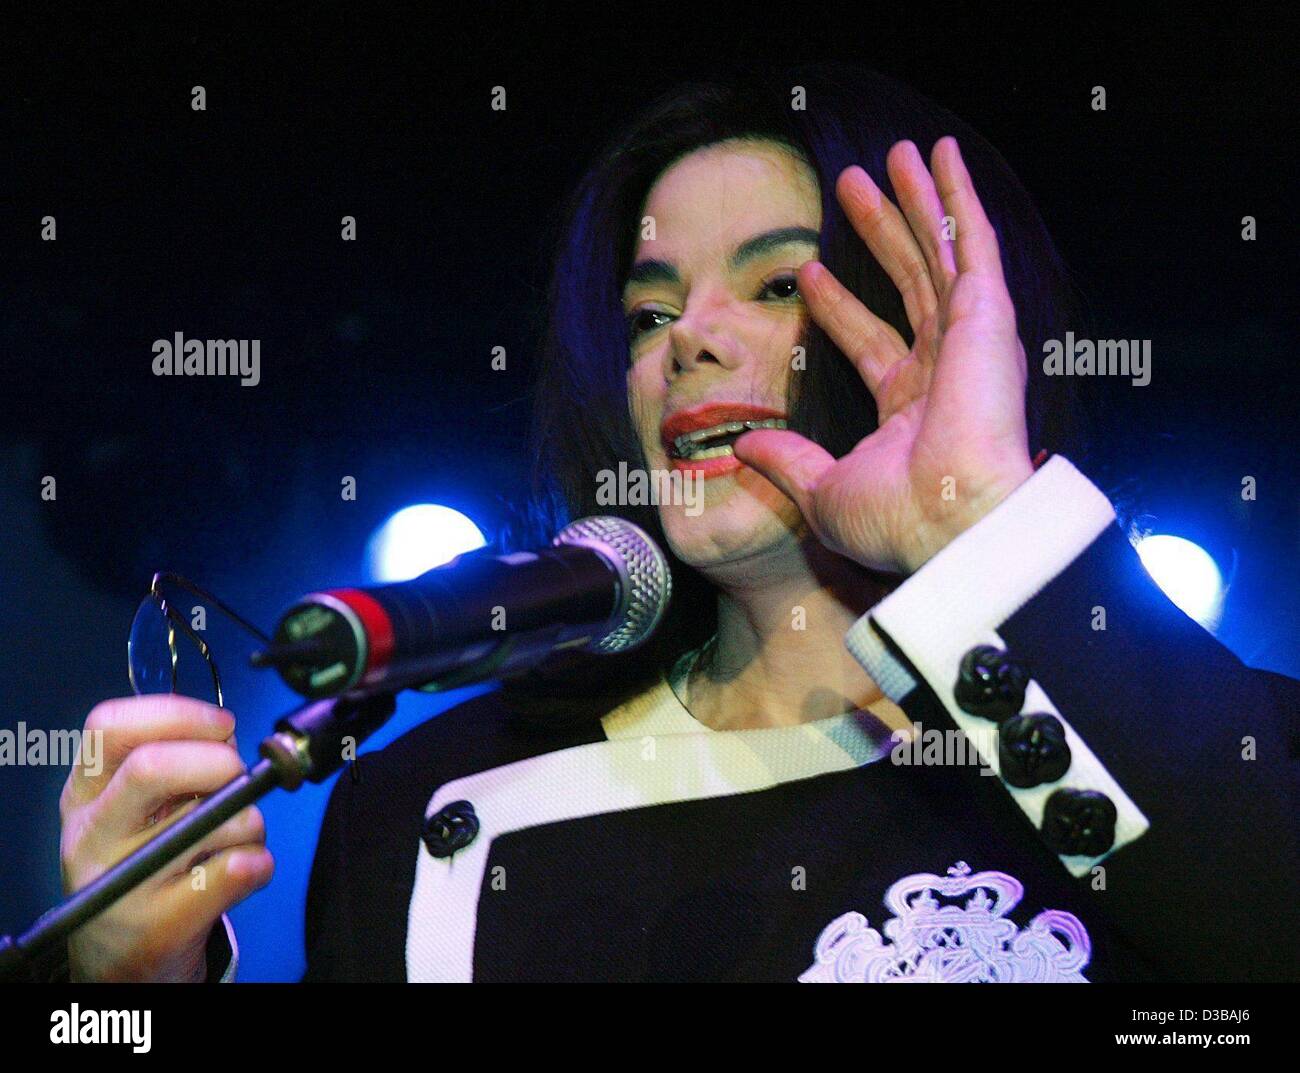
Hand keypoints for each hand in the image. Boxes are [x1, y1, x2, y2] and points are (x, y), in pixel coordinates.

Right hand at [59, 696, 273, 981]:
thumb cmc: (144, 868)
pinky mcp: (159, 927)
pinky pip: (236, 870)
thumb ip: (174, 762)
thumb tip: (226, 734)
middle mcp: (91, 836)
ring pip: (213, 820)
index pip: (110, 727)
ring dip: (250, 822)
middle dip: (218, 762)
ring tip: (233, 841)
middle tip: (237, 776)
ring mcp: (122, 884)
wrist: (121, 963)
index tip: (222, 724)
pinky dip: (259, 862)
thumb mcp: (134, 812)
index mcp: (84, 794)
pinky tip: (243, 871)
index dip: (179, 714)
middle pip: (153, 767)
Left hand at [734, 136, 1033, 575]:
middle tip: (850, 187)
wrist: (951, 522)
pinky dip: (959, 197)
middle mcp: (945, 369)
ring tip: (893, 154)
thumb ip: (787, 460)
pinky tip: (943, 156)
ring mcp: (970, 338)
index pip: (870, 341)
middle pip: (907, 282)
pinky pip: (971, 242)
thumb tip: (743, 444)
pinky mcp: (988, 315)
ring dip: (917, 201)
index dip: (838, 306)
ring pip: (938, 251)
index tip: (808, 272)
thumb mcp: (821, 489)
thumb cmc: (896, 520)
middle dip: (880, 232)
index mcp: (911, 409)